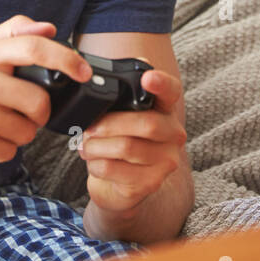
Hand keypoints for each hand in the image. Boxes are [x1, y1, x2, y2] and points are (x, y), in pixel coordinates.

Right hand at [0, 16, 92, 170]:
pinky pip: (10, 150)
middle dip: (39, 113)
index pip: (33, 47)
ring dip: (19, 134)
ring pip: (27, 130)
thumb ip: (13, 34)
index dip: (65, 59)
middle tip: (21, 112)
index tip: (84, 72)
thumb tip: (49, 28)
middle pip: (38, 100)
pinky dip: (3, 149)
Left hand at [79, 66, 186, 216]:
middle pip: (146, 123)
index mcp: (165, 109)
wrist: (123, 183)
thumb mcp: (121, 115)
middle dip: (109, 124)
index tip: (147, 78)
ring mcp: (166, 161)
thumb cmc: (120, 140)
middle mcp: (173, 134)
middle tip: (88, 129)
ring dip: (96, 146)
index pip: (171, 91)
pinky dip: (94, 164)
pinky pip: (113, 169)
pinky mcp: (150, 183)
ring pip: (127, 147)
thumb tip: (101, 76)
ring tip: (86, 145)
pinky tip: (94, 161)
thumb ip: (118, 96)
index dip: (161, 83)